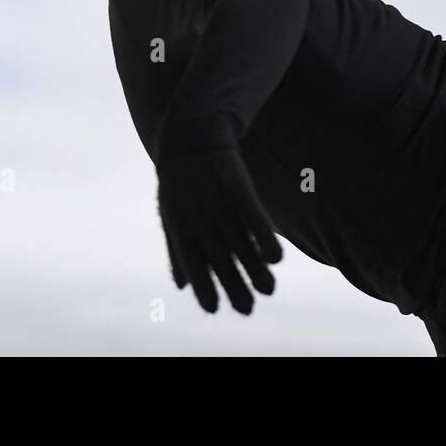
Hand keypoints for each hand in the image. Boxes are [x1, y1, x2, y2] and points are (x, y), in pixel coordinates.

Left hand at [156, 147, 282, 313]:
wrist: (190, 137)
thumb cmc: (177, 181)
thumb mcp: (170, 216)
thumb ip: (176, 252)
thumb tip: (182, 286)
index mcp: (182, 230)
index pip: (194, 268)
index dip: (205, 291)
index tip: (216, 309)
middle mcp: (201, 222)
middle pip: (220, 263)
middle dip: (235, 289)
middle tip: (248, 310)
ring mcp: (220, 206)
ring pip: (241, 246)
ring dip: (255, 271)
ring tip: (268, 290)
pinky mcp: (239, 190)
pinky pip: (255, 220)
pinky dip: (265, 240)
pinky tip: (276, 259)